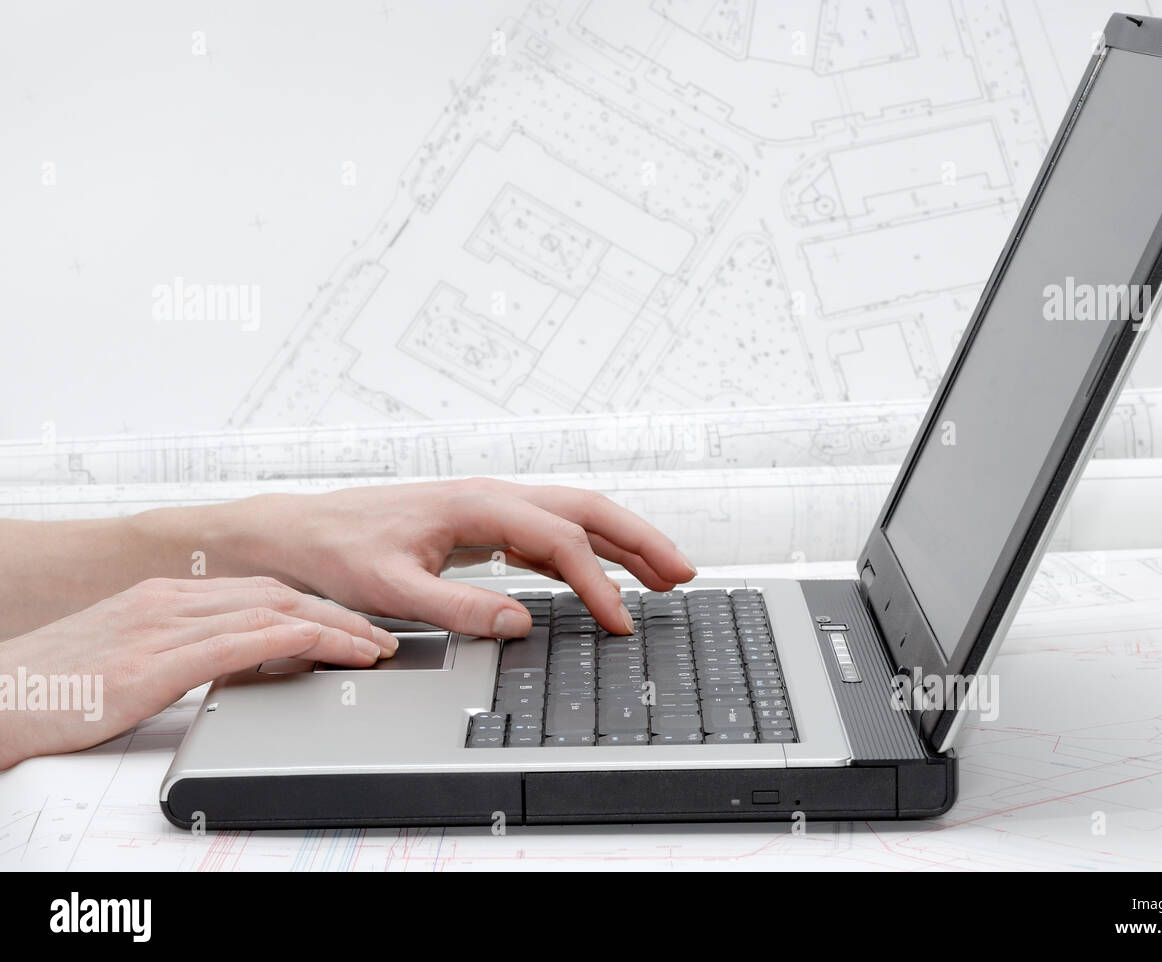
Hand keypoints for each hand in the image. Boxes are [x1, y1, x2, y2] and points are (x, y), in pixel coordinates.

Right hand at [0, 576, 397, 768]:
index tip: (351, 623)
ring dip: (332, 629)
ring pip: (271, 613)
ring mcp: (162, 627)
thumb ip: (179, 651)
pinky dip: (295, 642)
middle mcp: (168, 602)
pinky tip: (327, 651)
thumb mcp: (126, 657)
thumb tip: (232, 662)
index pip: (258, 591)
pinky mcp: (155, 661)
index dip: (313, 606)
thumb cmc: (54, 688)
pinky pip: (242, 642)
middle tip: (380, 635)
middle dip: (337, 614)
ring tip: (372, 649)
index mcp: (163, 597)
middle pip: (276, 596)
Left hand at [248, 479, 696, 637]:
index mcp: (478, 505)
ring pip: (574, 517)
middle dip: (640, 539)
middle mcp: (493, 497)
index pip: (559, 540)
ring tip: (665, 575)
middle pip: (586, 509)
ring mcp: (491, 508)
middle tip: (683, 573)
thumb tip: (521, 623)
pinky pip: (550, 533)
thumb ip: (458, 608)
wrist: (300, 532)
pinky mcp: (484, 525)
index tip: (623, 621)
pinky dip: (586, 553)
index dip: (598, 582)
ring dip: (622, 542)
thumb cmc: (339, 553)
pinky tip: (603, 577)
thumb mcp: (390, 589)